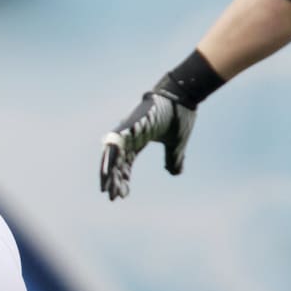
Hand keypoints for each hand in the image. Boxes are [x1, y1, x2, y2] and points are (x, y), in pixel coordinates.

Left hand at [99, 75, 197, 200]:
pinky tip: (108, 166)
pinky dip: (113, 152)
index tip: (121, 196)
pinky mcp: (131, 122)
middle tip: (110, 196)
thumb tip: (174, 173)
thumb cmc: (179, 116)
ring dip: (110, 169)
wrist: (184, 94)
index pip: (125, 164)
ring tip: (106, 185)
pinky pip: (118, 139)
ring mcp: (129, 128)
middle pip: (116, 161)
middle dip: (113, 179)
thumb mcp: (176, 144)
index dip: (123, 179)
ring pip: (113, 153)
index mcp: (139, 141)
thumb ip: (173, 158)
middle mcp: (130, 136)